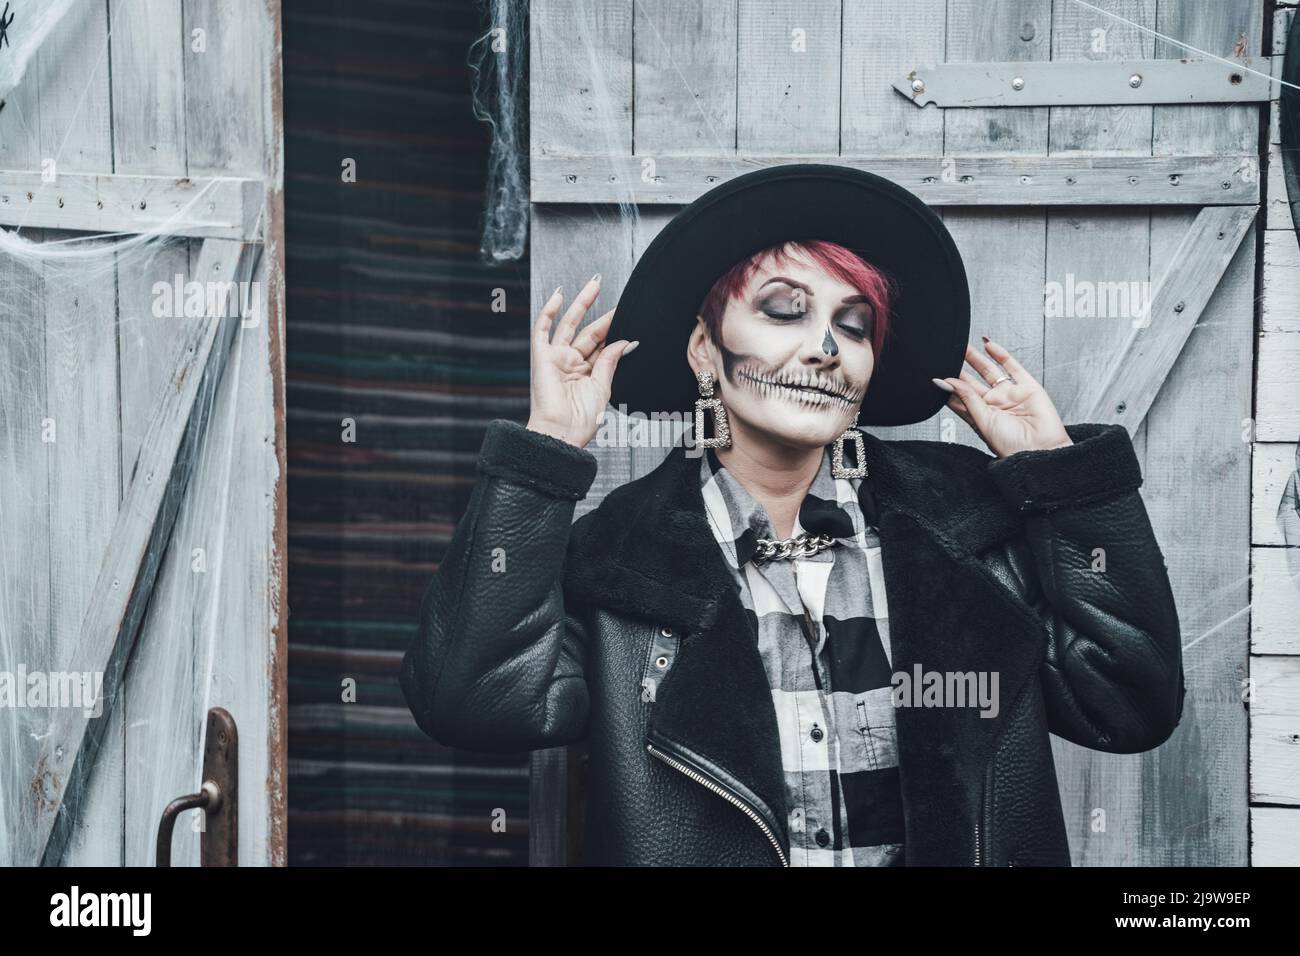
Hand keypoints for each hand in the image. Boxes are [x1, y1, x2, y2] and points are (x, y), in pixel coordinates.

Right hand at [527, 274, 637, 448]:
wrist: (562, 432)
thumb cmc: (581, 419)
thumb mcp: (603, 386)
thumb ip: (611, 360)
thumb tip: (624, 341)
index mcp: (588, 374)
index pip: (604, 346)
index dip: (616, 331)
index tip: (631, 318)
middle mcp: (572, 364)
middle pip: (589, 332)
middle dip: (602, 313)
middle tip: (615, 297)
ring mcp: (557, 359)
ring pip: (569, 324)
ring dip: (581, 303)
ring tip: (594, 284)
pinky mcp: (541, 357)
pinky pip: (542, 329)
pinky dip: (549, 312)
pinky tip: (559, 296)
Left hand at [932, 337, 1071, 457]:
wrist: (1041, 450)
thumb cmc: (1012, 446)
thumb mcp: (982, 420)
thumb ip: (967, 398)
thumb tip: (947, 382)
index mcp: (980, 417)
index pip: (959, 398)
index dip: (948, 387)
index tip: (935, 374)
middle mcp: (994, 405)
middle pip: (972, 383)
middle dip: (959, 369)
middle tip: (946, 355)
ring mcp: (1010, 395)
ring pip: (989, 372)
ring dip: (976, 359)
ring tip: (962, 346)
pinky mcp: (1027, 387)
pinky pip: (1012, 367)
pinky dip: (1000, 355)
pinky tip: (988, 345)